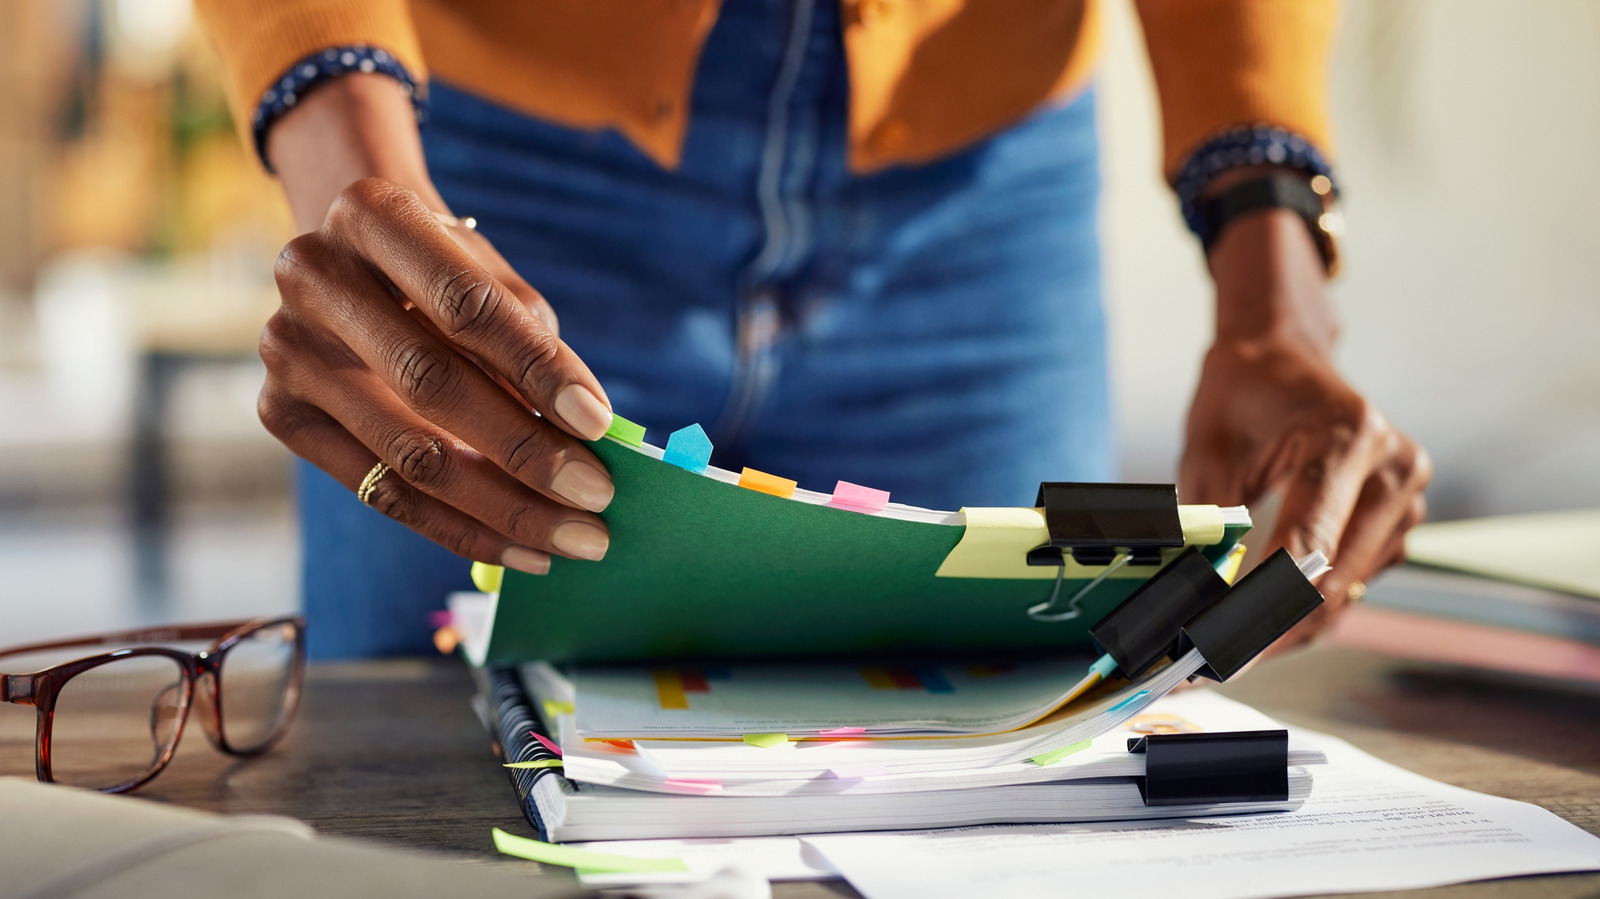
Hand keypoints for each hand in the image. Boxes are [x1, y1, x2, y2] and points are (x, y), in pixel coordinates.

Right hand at [258, 178, 615, 573]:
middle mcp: (313, 275)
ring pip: (408, 454)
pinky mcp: (281, 413)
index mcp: (373, 215)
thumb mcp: (490, 276)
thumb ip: (532, 342)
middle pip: (432, 384)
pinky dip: (460, 528)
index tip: (598, 422)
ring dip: (503, 507)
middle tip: (597, 495)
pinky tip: (522, 547)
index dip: (537, 368)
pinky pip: (382, 492)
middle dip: (525, 451)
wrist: (352, 262)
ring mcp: (286, 348)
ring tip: (573, 536)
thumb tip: (585, 434)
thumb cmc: (442, 271)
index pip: (467, 304)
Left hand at [1181, 206, 1430, 653]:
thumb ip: (1208, 515)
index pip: (1308, 543)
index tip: (1223, 645)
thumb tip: (1197, 591)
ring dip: (1293, 624)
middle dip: (1273, 629)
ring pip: (1349, 588)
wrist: (1283, 355)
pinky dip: (1313, 603)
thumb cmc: (1241, 391)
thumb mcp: (1207, 444)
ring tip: (1233, 645)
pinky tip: (1269, 617)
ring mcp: (1407, 493)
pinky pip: (1358, 577)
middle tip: (1218, 662)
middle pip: (1335, 578)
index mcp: (1347, 437)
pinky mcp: (1401, 516)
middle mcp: (1393, 466)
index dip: (1264, 606)